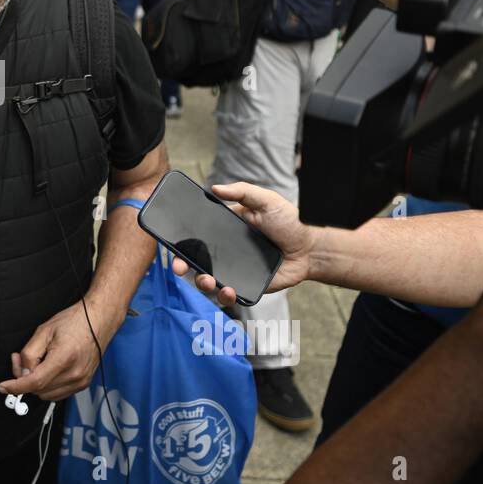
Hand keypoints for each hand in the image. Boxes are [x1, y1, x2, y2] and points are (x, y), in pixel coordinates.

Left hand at [0, 298, 122, 401]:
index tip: (4, 387)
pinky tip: (47, 370)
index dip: (16, 387)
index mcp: (64, 359)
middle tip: (19, 361)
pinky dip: (48, 386)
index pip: (34, 382)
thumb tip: (22, 372)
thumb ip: (29, 354)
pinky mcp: (83, 383)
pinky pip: (58, 393)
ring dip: (36, 384)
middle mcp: (74, 374)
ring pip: (47, 395)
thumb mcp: (44, 331)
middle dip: (24, 379)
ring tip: (36, 363)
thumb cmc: (74, 322)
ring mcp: (80, 381)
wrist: (99, 320)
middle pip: (39, 390)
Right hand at [170, 182, 315, 305]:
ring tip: (209, 282)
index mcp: (225, 230)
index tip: (171, 246)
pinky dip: (225, 296)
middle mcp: (225, 251)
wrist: (310, 248)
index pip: (196, 236)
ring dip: (202, 283)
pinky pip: (229, 294)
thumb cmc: (289, 221)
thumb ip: (243, 192)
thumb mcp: (266, 200)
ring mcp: (234, 270)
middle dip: (182, 266)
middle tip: (179, 268)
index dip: (181, 242)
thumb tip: (215, 188)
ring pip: (208, 280)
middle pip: (196, 260)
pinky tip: (229, 291)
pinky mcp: (246, 286)